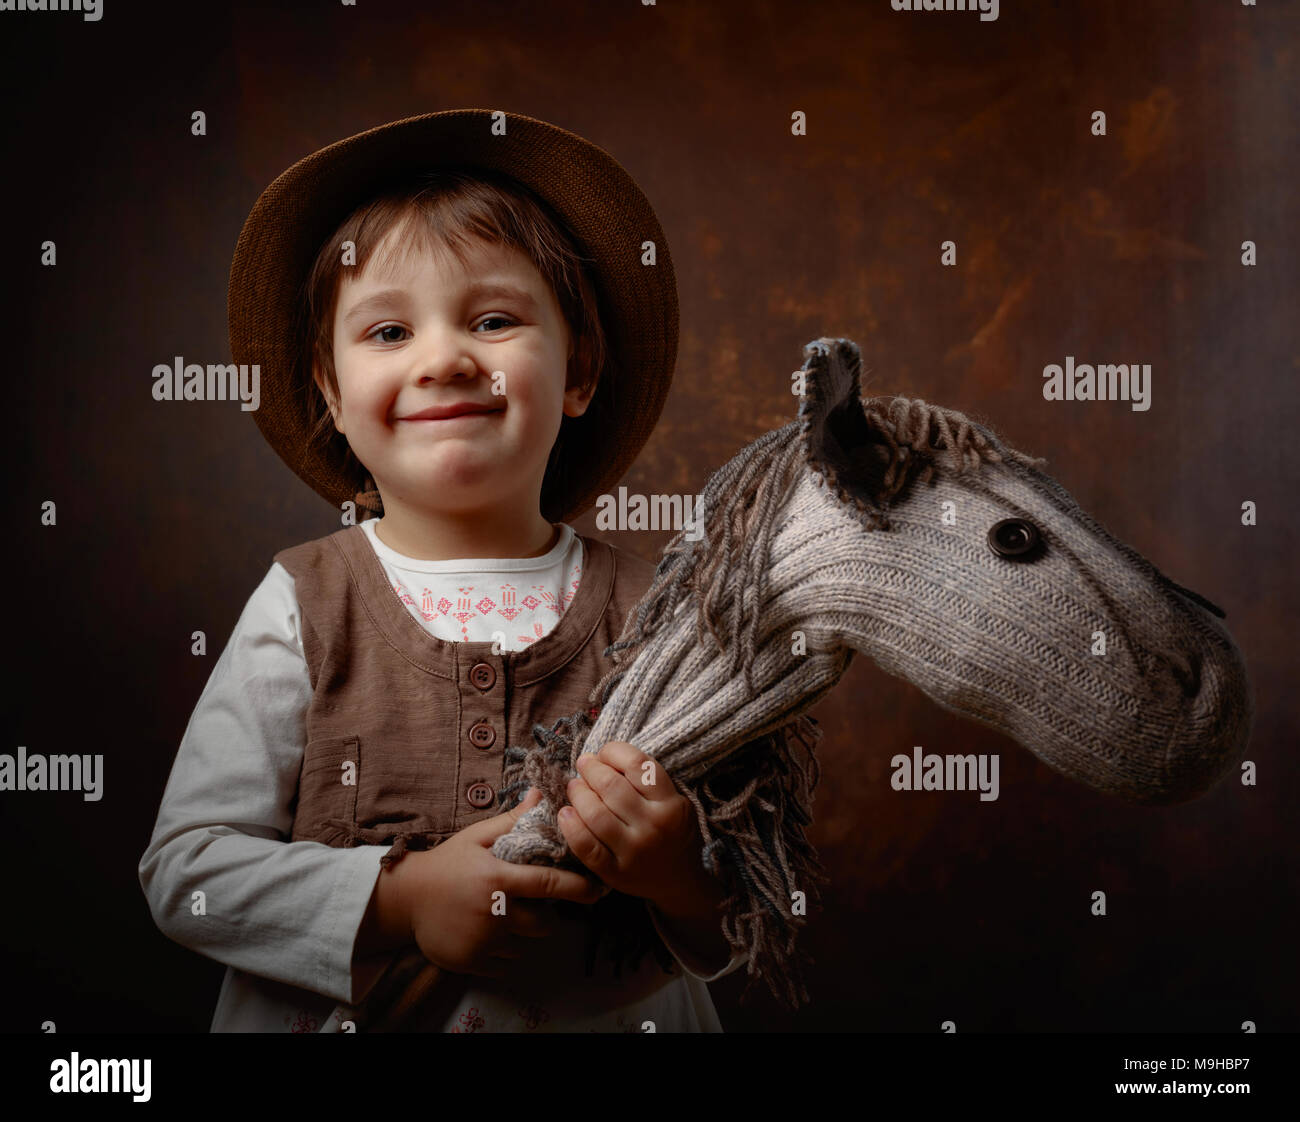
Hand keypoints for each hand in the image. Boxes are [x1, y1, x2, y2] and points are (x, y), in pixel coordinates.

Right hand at [398, 787, 607, 978]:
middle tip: (535, 903)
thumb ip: (512, 821)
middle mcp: (494, 913)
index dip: (578, 888)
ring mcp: (484, 942)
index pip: (549, 884)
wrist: (405, 899)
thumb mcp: (476, 838)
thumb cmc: (447, 863)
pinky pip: (507, 963)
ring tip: (510, 915)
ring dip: (527, 934)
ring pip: (527, 945)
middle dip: (548, 915)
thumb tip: (541, 794)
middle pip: (544, 923)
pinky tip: (491, 933)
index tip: (596, 890)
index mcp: (498, 879)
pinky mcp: (473, 963)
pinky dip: (506, 951)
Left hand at [558, 741, 711, 910]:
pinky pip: (585, 846)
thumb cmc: (671, 830)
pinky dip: (570, 826)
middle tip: (584, 765)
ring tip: (575, 787)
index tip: (605, 753)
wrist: (680, 879)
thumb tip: (602, 757)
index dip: (613, 751)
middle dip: (590, 768)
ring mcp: (634, 851)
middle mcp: (654, 826)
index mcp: (671, 804)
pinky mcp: (615, 872)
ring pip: (594, 813)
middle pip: (610, 786)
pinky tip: (565, 814)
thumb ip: (646, 780)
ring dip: (578, 793)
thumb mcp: (674, 800)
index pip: (636, 764)